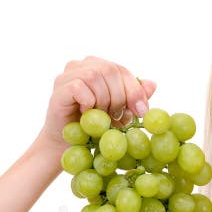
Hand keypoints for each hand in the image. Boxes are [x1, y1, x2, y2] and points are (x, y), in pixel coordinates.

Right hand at [33, 56, 156, 154]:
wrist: (67, 146)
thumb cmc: (93, 127)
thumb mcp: (120, 113)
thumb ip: (134, 97)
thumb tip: (153, 84)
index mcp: (97, 66)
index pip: (121, 70)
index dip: (134, 90)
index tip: (141, 111)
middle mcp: (81, 65)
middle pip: (110, 70)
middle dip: (119, 97)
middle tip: (116, 117)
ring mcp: (67, 75)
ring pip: (95, 77)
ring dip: (103, 102)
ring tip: (100, 118)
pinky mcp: (59, 88)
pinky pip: (80, 88)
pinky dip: (89, 103)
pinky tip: (86, 115)